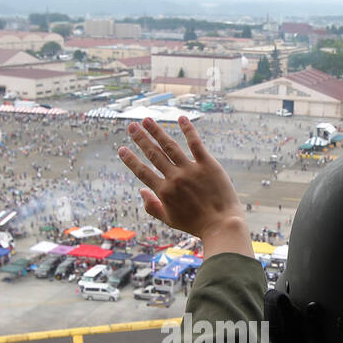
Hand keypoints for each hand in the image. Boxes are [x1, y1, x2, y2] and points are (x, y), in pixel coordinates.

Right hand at [117, 117, 247, 252]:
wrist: (221, 224)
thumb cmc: (195, 224)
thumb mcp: (169, 220)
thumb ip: (152, 207)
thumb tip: (141, 191)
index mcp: (164, 192)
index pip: (142, 172)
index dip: (131, 160)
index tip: (121, 149)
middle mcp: (175, 178)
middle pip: (154, 154)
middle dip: (141, 139)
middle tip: (131, 126)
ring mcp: (191, 170)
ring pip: (170, 146)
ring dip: (157, 131)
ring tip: (147, 120)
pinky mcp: (208, 164)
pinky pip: (195, 143)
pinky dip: (188, 130)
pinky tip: (181, 118)